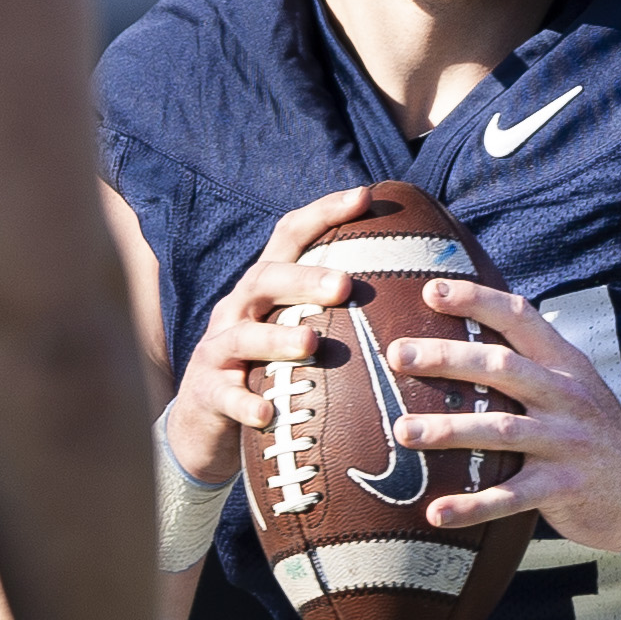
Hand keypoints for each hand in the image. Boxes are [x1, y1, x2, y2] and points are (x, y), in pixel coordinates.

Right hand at [161, 187, 369, 484]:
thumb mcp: (293, 332)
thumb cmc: (267, 370)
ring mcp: (218, 350)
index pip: (290, 236)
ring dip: (277, 338)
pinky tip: (268, 414)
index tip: (364, 196)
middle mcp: (238, 309)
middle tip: (346, 285)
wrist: (205, 423)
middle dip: (305, 278)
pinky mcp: (206, 392)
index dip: (324, 212)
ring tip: (311, 343)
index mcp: (265, 289)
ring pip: (243, 335)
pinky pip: (225, 396)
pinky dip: (246, 403)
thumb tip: (415, 291)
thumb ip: (334, 311)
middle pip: (265, 279)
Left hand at [383, 278, 620, 552]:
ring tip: (402, 431)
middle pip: (502, 368)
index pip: (520, 318)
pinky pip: (510, 497)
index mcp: (564, 365)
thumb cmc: (591, 430)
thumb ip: (530, 362)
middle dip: (447, 358)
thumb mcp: (573, 385)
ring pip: (501, 431)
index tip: (430, 290)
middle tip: (397, 355)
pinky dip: (472, 506)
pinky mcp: (562, 488)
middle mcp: (565, 397)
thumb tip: (464, 335)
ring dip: (448, 430)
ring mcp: (565, 443)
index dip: (476, 300)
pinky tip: (436, 512)